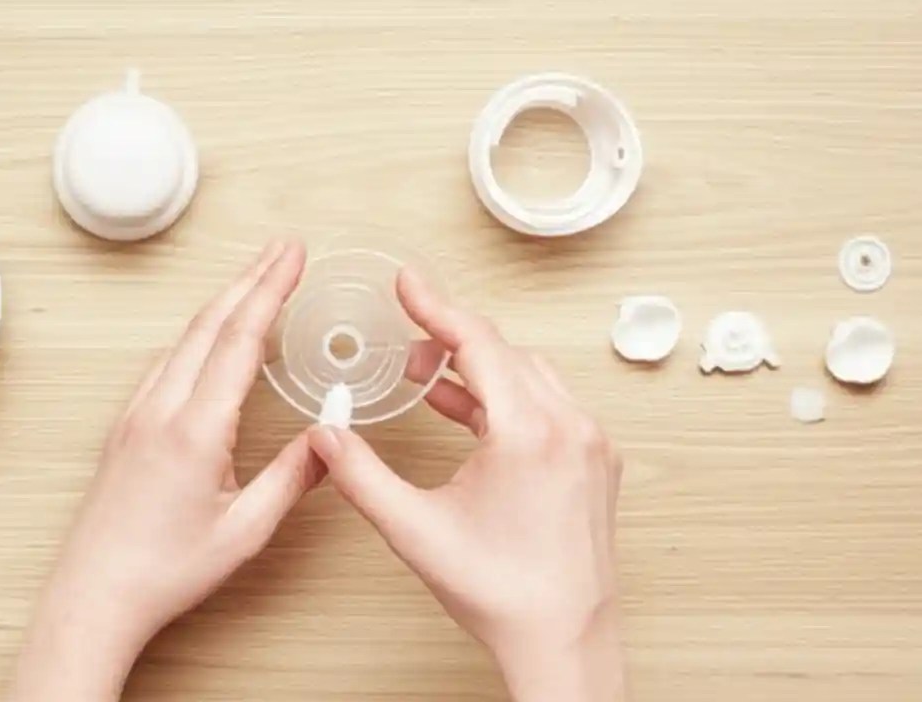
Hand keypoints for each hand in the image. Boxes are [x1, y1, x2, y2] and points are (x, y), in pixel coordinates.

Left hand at [11, 240, 323, 701]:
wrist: (94, 595)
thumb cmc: (164, 571)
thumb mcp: (246, 530)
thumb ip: (293, 477)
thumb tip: (331, 437)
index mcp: (195, 429)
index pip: (240, 340)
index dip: (270, 290)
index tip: (293, 255)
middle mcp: (160, 409)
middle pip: (209, 325)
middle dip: (251, 279)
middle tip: (283, 248)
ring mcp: (136, 415)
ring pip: (184, 340)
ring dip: (223, 304)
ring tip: (256, 283)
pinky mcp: (125, 428)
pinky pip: (164, 364)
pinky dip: (197, 336)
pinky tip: (207, 340)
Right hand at [307, 268, 625, 701]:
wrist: (563, 640)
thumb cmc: (502, 593)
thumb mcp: (415, 530)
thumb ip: (361, 476)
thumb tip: (326, 434)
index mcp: (527, 433)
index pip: (476, 343)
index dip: (434, 307)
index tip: (408, 282)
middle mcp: (568, 428)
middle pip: (504, 353)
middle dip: (450, 340)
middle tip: (405, 344)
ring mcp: (588, 444)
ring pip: (529, 377)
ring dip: (478, 369)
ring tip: (428, 379)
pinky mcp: (595, 463)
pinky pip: (548, 406)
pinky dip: (506, 397)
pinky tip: (468, 412)